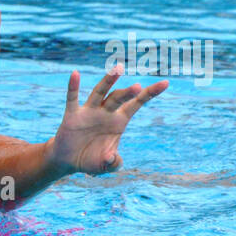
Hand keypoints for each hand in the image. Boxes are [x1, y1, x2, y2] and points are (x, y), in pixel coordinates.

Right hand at [49, 66, 167, 174]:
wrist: (69, 161)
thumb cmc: (92, 160)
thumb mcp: (106, 166)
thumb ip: (114, 164)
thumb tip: (112, 157)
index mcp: (119, 121)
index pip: (137, 103)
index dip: (150, 93)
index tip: (166, 83)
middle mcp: (106, 112)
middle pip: (119, 98)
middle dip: (128, 93)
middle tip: (138, 87)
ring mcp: (89, 111)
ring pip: (100, 93)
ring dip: (108, 82)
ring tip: (117, 69)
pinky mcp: (73, 115)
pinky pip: (73, 98)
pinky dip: (73, 86)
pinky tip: (75, 74)